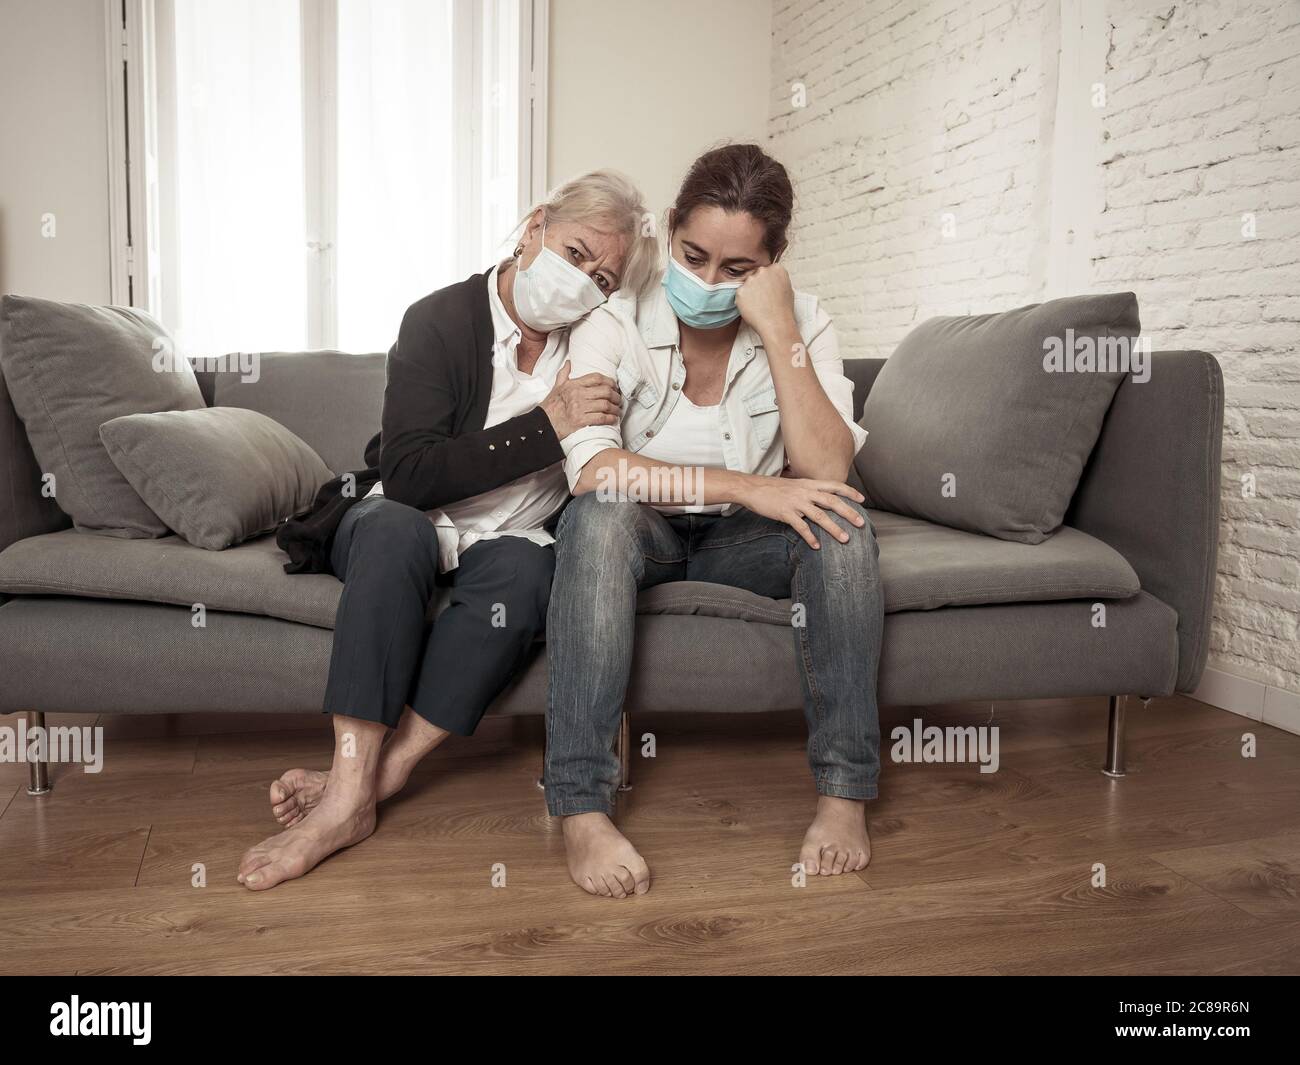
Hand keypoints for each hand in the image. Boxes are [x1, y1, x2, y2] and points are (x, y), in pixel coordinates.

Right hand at [541, 361, 621, 439]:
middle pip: (605, 391)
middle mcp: (577, 395)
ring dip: (615, 409)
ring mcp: (579, 408)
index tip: (614, 387)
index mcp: (572, 385)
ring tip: (617, 411)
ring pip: (606, 405)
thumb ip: (563, 374)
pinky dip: (610, 419)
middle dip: (615, 396)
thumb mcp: (556, 388)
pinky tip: (613, 419)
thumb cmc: (550, 407)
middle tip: (618, 400)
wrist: (542, 425)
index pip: (596, 378)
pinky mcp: (581, 422)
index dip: (609, 382)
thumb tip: (569, 363)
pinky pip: (601, 418)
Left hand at [735, 263, 795, 335]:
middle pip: (755, 275)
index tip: (766, 290)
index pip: (766, 271)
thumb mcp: (788, 289)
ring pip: (746, 284)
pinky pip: (740, 294)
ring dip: (749, 293)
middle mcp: (763, 271)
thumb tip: (771, 281)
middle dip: (756, 285)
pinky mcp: (740, 290)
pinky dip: (743, 301)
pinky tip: (752, 308)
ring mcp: (750, 280)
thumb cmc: (784, 310)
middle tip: (761, 299)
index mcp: (776, 269)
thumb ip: (777, 280)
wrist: (776, 324)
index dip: (765, 282)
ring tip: (758, 305)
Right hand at [737, 474, 865, 549]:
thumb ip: (809, 490)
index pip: (834, 485)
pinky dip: (809, 537)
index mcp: (809, 484)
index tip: (862, 500)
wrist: (752, 488)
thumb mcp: (795, 484)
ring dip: (834, 528)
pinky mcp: (785, 513)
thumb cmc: (773, 488)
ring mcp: (795, 502)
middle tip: (861, 523)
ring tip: (845, 539)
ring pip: (820, 516)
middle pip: (832, 501)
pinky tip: (816, 546)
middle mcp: (805, 492)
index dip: (850, 492)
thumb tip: (822, 498)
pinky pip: (800, 527)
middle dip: (849, 512)